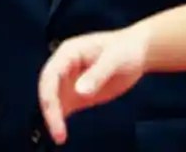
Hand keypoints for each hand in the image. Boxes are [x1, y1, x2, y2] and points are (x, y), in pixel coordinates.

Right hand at [37, 27, 148, 144]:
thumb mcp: (114, 59)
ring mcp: (69, 81)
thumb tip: (80, 91)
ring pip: (53, 101)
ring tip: (60, 137)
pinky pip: (63, 108)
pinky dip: (60, 120)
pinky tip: (62, 134)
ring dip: (53, 118)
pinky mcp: (77, 95)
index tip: (55, 116)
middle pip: (48, 90)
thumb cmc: (125, 49)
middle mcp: (64, 67)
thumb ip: (97, 74)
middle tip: (59, 133)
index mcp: (68, 53)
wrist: (137, 53)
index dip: (49, 97)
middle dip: (50, 112)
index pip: (50, 75)